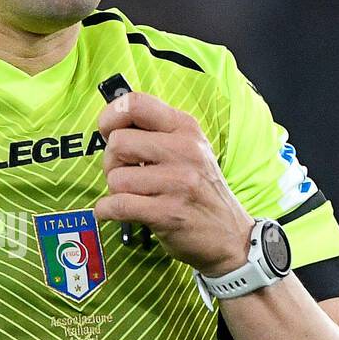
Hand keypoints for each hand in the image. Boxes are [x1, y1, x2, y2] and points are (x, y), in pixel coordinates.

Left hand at [94, 91, 252, 274]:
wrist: (231, 236)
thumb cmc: (201, 192)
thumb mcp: (190, 150)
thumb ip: (157, 133)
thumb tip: (112, 126)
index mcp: (186, 129)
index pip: (136, 103)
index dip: (111, 117)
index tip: (108, 133)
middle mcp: (184, 150)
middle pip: (118, 143)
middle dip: (111, 162)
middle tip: (125, 174)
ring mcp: (178, 182)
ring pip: (116, 178)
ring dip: (115, 191)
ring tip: (133, 196)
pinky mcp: (168, 213)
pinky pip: (118, 205)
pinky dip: (108, 210)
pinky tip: (116, 211)